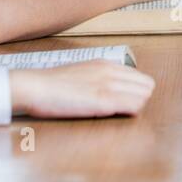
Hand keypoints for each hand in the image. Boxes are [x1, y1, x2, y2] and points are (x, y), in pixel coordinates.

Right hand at [9, 60, 154, 117]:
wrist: (35, 86)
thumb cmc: (51, 85)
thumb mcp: (80, 73)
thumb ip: (97, 78)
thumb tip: (108, 89)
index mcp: (105, 64)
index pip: (140, 77)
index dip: (136, 92)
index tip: (126, 102)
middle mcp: (110, 71)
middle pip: (146, 86)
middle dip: (140, 99)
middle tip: (124, 110)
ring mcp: (108, 85)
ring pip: (143, 96)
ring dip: (136, 107)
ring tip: (119, 114)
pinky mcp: (103, 100)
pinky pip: (134, 106)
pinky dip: (131, 113)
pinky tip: (117, 117)